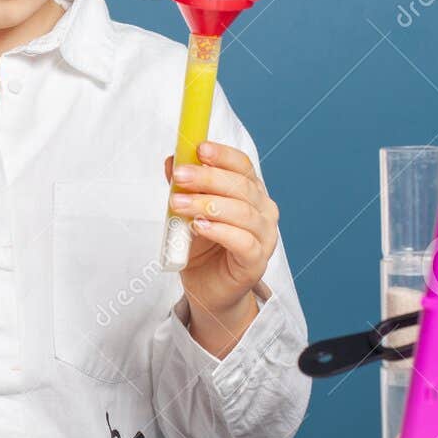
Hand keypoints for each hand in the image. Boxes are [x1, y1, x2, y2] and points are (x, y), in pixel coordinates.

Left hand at [164, 141, 280, 340]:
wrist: (208, 289)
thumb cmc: (203, 247)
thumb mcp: (187, 211)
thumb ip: (183, 187)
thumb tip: (173, 160)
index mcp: (250, 193)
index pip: (242, 166)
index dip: (222, 155)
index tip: (199, 148)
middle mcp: (263, 211)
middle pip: (241, 187)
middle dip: (208, 178)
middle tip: (179, 176)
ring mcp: (264, 237)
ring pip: (243, 213)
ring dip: (208, 204)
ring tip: (179, 204)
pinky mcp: (256, 262)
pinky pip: (242, 242)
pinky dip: (220, 231)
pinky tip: (200, 226)